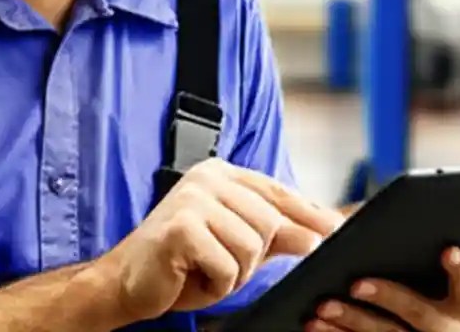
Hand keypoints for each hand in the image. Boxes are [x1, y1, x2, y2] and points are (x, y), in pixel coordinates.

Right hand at [92, 158, 343, 322]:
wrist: (122, 284)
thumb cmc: (180, 264)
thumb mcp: (236, 245)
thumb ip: (277, 234)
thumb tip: (321, 232)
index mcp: (222, 174)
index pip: (279, 192)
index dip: (310, 214)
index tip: (336, 229)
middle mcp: (208, 178)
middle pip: (270, 223)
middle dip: (253, 259)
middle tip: (220, 267)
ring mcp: (193, 199)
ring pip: (252, 246)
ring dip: (233, 274)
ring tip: (204, 270)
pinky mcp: (181, 228)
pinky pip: (227, 266)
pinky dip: (215, 284)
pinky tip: (191, 277)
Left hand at [307, 247, 459, 331]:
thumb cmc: (429, 295)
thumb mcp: (435, 278)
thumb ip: (422, 254)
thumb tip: (389, 216)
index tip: (448, 250)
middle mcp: (448, 330)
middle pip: (418, 313)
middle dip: (388, 297)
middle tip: (358, 283)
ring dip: (352, 320)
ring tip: (324, 304)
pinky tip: (315, 324)